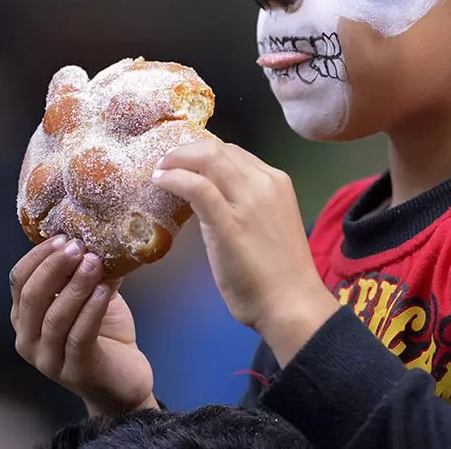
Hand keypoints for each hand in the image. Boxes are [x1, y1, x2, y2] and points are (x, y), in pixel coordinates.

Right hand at [9, 236, 156, 415]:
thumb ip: (89, 271)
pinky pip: (79, 337)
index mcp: (25, 317)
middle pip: (31, 298)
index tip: (63, 237)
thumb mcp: (92, 295)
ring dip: (75, 286)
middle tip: (77, 246)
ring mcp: (48, 359)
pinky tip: (105, 291)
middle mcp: (28, 339)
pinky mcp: (75, 371)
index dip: (38, 257)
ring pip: (55, 317)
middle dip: (53, 267)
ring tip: (95, 263)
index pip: (19, 281)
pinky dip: (91, 310)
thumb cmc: (104, 333)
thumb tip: (99, 237)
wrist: (123, 379)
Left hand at [154, 141, 339, 365]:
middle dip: (185, 150)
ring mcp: (247, 200)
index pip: (233, 152)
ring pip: (208, 158)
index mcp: (275, 181)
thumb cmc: (279, 272)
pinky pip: (197, 186)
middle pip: (218, 149)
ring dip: (177, 159)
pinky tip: (160, 182)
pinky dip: (175, 177)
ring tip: (160, 171)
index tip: (182, 161)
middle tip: (165, 163)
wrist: (291, 302)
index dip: (202, 152)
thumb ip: (244, 204)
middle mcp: (263, 182)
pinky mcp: (228, 222)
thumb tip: (210, 197)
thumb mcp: (266, 223)